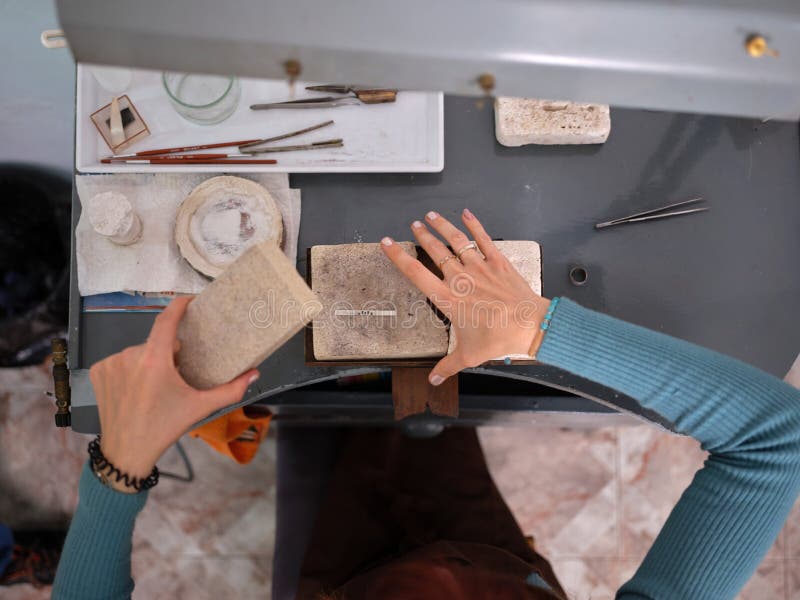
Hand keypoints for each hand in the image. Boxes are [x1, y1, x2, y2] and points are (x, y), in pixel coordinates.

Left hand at [89, 296, 258, 491]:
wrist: (126, 452)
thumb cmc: (164, 428)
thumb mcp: (199, 408)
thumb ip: (230, 390)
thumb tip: (254, 374)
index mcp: (154, 361)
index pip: (166, 321)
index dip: (179, 306)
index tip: (190, 300)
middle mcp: (129, 356)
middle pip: (156, 343)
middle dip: (168, 353)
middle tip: (177, 374)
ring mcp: (110, 364)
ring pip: (139, 353)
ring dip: (149, 362)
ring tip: (155, 387)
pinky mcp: (98, 372)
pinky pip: (120, 361)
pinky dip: (129, 370)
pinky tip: (134, 389)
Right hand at [381, 209, 550, 384]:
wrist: (530, 325)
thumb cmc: (498, 339)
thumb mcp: (468, 355)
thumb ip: (447, 366)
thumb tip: (433, 380)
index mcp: (447, 298)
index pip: (415, 273)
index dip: (398, 256)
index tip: (387, 243)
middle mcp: (459, 278)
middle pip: (434, 250)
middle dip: (421, 236)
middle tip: (413, 226)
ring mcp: (478, 267)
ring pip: (456, 240)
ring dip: (442, 226)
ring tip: (431, 216)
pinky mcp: (497, 262)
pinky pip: (483, 238)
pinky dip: (474, 225)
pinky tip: (466, 214)